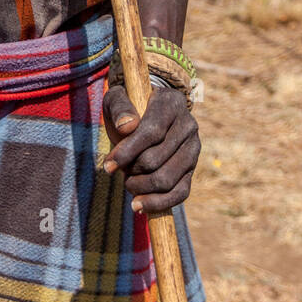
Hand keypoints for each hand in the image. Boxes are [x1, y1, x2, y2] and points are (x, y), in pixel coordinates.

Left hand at [102, 84, 199, 212]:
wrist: (148, 111)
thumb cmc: (129, 106)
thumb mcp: (118, 97)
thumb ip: (119, 107)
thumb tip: (126, 127)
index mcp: (171, 103)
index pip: (152, 132)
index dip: (128, 151)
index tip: (107, 166)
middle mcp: (188, 125)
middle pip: (156, 159)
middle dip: (131, 170)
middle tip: (120, 169)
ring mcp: (193, 148)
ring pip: (167, 180)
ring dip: (140, 187)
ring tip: (128, 181)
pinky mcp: (192, 168)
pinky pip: (180, 193)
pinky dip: (158, 203)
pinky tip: (138, 205)